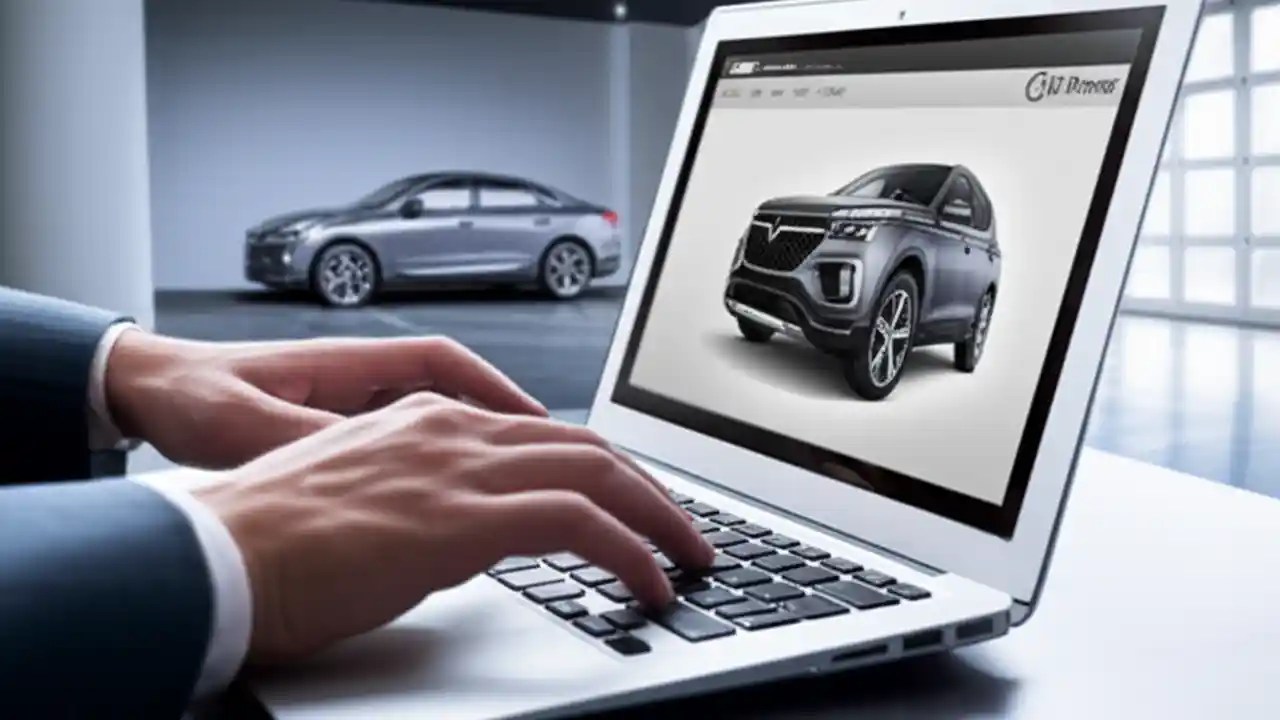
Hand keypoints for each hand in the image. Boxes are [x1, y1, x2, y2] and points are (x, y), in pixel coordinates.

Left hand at [103, 328, 546, 468]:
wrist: (145, 393)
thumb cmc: (190, 394)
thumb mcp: (249, 422)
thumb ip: (307, 438)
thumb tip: (366, 462)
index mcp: (346, 362)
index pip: (444, 362)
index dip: (496, 387)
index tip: (533, 418)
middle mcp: (355, 379)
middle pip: (450, 394)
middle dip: (499, 420)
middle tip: (543, 457)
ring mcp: (344, 406)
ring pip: (428, 422)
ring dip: (467, 446)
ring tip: (504, 483)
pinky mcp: (329, 433)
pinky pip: (398, 446)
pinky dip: (427, 468)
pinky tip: (438, 500)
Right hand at [192, 392, 714, 663]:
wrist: (212, 557)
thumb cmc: (268, 544)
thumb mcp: (363, 505)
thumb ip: (422, 503)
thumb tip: (460, 535)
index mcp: (427, 421)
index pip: (543, 435)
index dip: (600, 468)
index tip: (632, 500)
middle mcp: (452, 429)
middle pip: (586, 446)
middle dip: (648, 487)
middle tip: (682, 526)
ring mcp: (460, 467)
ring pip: (600, 473)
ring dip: (658, 516)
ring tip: (689, 555)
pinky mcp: (464, 517)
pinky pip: (581, 523)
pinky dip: (632, 550)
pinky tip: (651, 581)